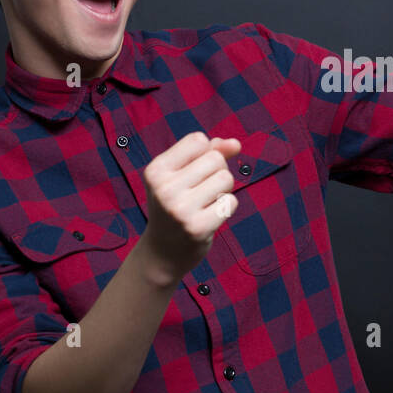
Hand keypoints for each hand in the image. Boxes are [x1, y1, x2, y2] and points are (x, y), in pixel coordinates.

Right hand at [138, 131, 240, 284]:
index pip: (198, 140)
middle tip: (200, 192)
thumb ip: (210, 152)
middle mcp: (164, 188)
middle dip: (217, 172)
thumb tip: (236, 143)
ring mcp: (179, 209)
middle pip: (215, 159)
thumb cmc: (177, 204)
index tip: (193, 172)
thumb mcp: (184, 174)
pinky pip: (231, 202)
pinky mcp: (197, 227)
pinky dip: (226, 207)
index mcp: (156, 170)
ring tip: (205, 203)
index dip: (206, 153)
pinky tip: (209, 217)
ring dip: (223, 190)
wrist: (163, 251)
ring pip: (226, 179)